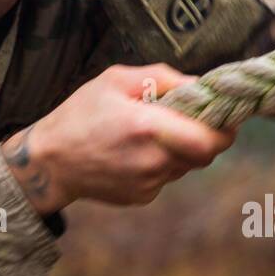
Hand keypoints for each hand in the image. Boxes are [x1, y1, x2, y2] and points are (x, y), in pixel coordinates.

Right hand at [2, 63, 236, 213]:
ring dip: (182, 149)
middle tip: (193, 118)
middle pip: (206, 154)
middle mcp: (153, 161)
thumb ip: (163, 77)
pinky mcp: (141, 197)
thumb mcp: (115, 80)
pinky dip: (162, 163)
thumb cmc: (80, 113)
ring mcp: (148, 184)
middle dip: (207, 136)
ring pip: (187, 166)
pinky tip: (135, 151)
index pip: (211, 139)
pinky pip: (166, 178)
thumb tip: (200, 85)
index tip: (223, 113)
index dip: (225, 127)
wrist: (49, 162)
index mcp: (148, 127)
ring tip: (154, 132)